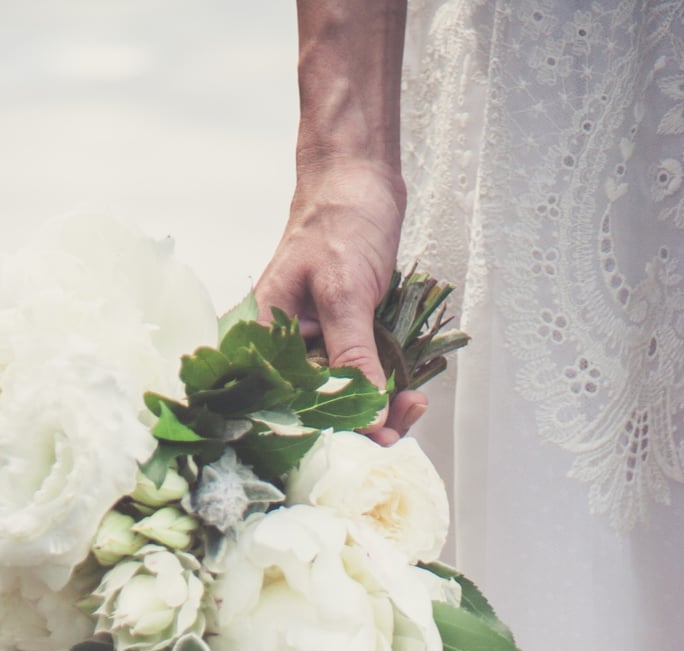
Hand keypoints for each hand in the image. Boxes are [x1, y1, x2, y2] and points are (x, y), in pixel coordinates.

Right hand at [255, 155, 428, 445]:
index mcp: (269, 337)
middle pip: (320, 407)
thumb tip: (368, 417)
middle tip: (402, 424)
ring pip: (347, 395)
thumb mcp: (345, 292)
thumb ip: (353, 357)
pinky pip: (365, 375)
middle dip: (363, 422)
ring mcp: (318, 342)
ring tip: (414, 405)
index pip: (292, 404)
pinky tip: (412, 391)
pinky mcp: (345, 336)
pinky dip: (388, 387)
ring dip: (383, 407)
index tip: (370, 441)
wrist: (357, 176)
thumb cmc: (338, 219)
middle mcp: (288, 347)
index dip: (330, 430)